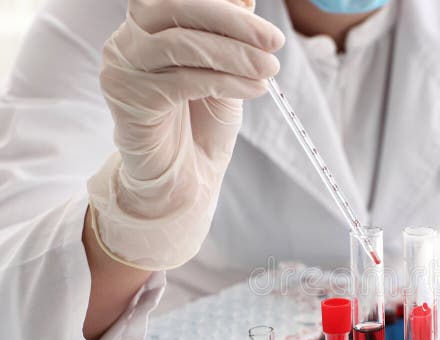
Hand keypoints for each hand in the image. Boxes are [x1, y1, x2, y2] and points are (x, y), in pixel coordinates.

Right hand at [87, 0, 283, 269]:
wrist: (183, 179)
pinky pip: (182, 81)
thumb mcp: (224, 72)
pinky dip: (226, 82)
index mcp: (149, 24)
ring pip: (180, 44)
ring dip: (234, 54)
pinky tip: (255, 89)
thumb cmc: (202, 124)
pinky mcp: (128, 99)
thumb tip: (247, 1)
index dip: (221, 2)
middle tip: (274, 39)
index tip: (260, 14)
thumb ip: (229, 38)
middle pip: (176, 8)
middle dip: (232, 22)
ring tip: (269, 69)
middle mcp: (127, 39)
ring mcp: (123, 68)